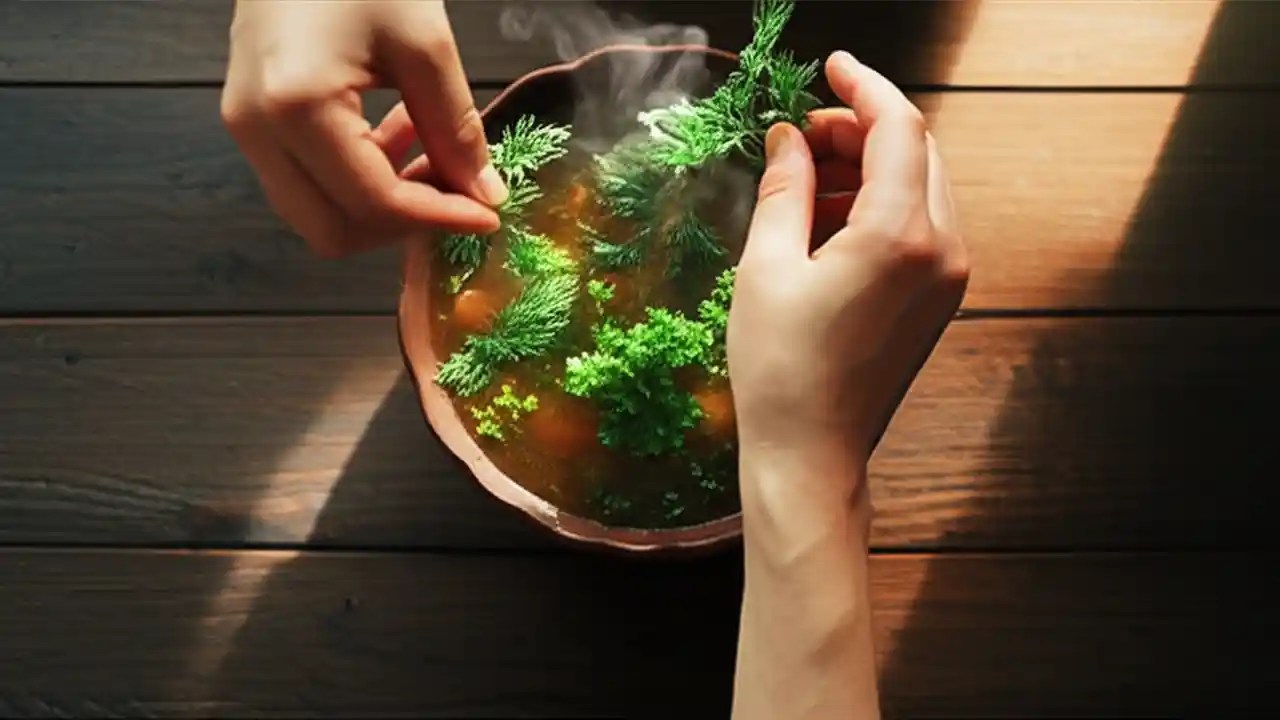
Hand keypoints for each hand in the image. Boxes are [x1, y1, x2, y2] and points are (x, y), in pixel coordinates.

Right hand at [220, 0, 506, 257]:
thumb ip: (456, 128)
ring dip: (382, 205)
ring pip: (318, 214)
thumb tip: (487, 195)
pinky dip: (358, 180)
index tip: (489, 213)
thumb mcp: (423, 43)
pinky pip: (307, 182)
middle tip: (457, 194)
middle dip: (403, 225)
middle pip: (334, 232)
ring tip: (432, 155)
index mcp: (296, 107)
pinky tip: (400, 137)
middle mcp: (257, 130)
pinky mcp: (252, 119)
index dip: (439, 219)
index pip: (375, 203)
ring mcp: (246, 127)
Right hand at [729, 51, 968, 487]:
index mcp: (901, 235)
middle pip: (916, 152)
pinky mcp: (940, 297)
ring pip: (920, 185)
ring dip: (867, 167)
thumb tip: (788, 137)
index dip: (864, 88)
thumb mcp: (766, 266)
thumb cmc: (781, 369)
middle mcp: (942, 249)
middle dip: (860, 129)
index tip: (831, 66)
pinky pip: (919, 223)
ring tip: (802, 179)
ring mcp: (948, 276)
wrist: (811, 453)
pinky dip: (878, 203)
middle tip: (801, 134)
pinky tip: (826, 218)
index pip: (899, 129)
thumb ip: (784, 188)